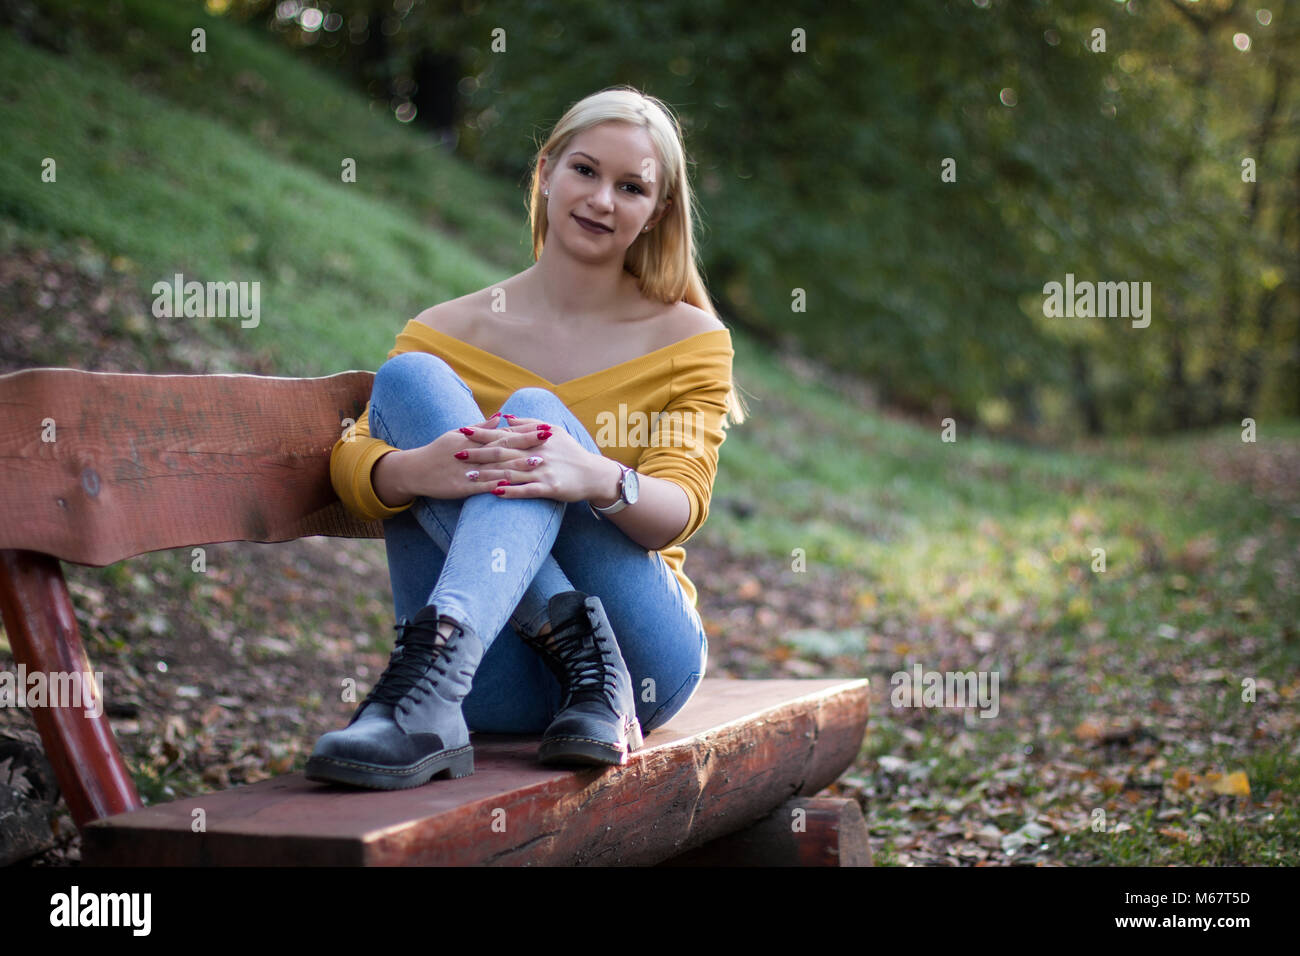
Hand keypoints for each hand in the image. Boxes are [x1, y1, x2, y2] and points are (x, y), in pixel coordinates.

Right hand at [401, 413, 549, 499]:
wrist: (414, 470)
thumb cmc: (438, 451)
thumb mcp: (456, 434)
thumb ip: (480, 428)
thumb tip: (500, 416)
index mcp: (473, 440)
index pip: (504, 434)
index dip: (525, 431)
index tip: (544, 427)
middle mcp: (472, 453)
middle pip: (504, 447)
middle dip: (527, 443)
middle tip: (548, 439)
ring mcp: (467, 470)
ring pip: (496, 467)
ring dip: (518, 465)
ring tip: (538, 463)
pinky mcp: (460, 487)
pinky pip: (481, 487)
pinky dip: (496, 486)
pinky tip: (511, 487)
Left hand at [465, 414, 601, 502]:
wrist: (594, 474)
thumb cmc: (572, 452)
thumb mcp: (554, 431)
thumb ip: (529, 424)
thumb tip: (506, 417)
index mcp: (536, 439)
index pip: (504, 434)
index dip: (483, 433)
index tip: (464, 431)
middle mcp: (538, 453)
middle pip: (503, 453)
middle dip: (479, 454)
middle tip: (457, 455)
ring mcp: (543, 471)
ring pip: (511, 472)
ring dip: (488, 475)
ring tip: (468, 477)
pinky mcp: (550, 488)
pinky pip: (527, 491)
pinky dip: (511, 491)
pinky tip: (495, 493)